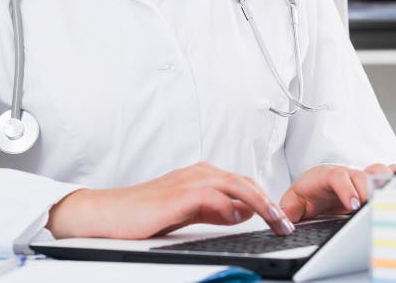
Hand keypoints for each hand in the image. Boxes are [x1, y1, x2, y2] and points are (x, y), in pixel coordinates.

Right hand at [47, 161, 295, 238]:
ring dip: (259, 203)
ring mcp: (189, 181)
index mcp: (202, 175)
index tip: (280, 218)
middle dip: (269, 202)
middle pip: (244, 182)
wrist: (109, 214)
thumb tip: (242, 213)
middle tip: (285, 222)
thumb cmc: (144, 214)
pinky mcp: (179, 194)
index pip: (243, 183)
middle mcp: (199, 173)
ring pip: (235, 185)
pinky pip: (213, 196)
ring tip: (275, 221)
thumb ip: (214, 210)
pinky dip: (230, 207)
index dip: (265, 200)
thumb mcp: (188, 212)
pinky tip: (238, 219)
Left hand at [279, 163, 395, 222]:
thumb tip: (284, 219)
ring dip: (385, 182)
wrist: (316, 187)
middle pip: (361, 175)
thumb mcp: (294, 201)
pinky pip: (388, 173)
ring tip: (392, 197)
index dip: (347, 189)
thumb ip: (289, 209)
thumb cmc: (308, 193)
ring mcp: (360, 176)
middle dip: (369, 191)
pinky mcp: (371, 182)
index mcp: (326, 176)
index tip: (354, 205)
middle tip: (374, 207)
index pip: (337, 177)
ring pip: (377, 171)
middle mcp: (346, 173)